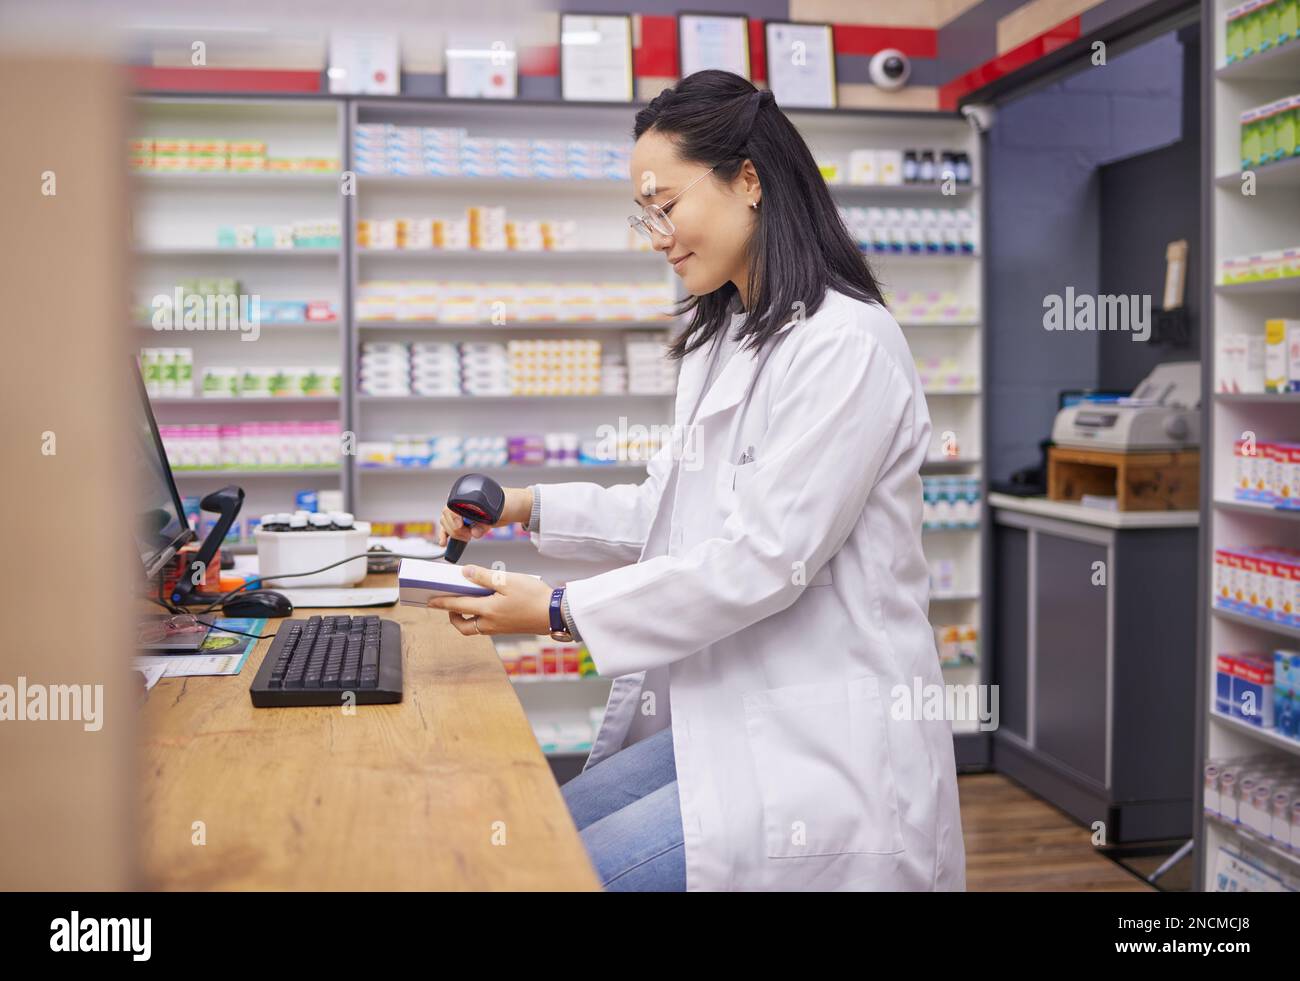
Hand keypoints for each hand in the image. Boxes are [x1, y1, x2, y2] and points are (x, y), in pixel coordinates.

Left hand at [426, 564, 554, 636]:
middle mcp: (490, 623)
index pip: (457, 607)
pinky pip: (486, 626)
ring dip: (466, 618)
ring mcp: (499, 628)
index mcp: (488, 611)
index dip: (442, 603)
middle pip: (463, 626)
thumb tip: (465, 572)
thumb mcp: (508, 580)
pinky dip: (479, 617)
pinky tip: (487, 603)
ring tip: (468, 602)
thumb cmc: (534, 596)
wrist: (555, 614)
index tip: (430, 601)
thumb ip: (485, 576)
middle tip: (449, 604)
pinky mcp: (507, 629)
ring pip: (474, 627)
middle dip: (452, 617)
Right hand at [436, 486, 532, 546]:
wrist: (511, 506)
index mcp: (468, 495)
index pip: (452, 506)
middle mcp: (461, 502)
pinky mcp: (462, 521)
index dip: (453, 517)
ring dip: (453, 533)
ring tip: (466, 538)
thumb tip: (475, 533)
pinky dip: (445, 535)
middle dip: (456, 529)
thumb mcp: (497, 513)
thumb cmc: (505, 504)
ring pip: (447, 523)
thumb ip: (485, 523)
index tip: (460, 525)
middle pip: (447, 516)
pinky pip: (449, 527)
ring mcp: (461, 512)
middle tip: (468, 535)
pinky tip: (444, 543)